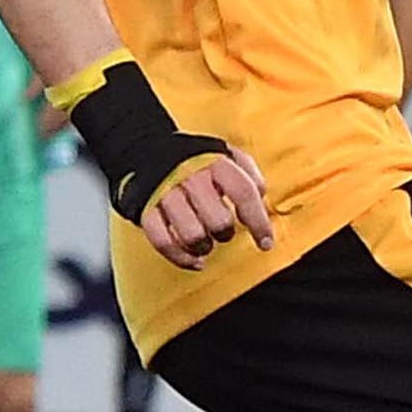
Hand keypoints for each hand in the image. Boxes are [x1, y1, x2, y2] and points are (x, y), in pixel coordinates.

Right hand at [140, 145, 273, 268]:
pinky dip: (181, 257)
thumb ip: (250, 174)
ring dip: (204, 247)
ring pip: (191, 235)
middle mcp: (190, 178)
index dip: (258, 222)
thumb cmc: (200, 161)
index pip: (244, 193)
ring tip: (207, 244)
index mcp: (216, 163)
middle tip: (224, 232)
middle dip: (226, 233)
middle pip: (218, 220)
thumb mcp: (229, 156)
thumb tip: (261, 196)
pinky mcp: (145, 210)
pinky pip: (162, 242)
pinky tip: (195, 260)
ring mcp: (165, 195)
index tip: (265, 242)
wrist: (151, 151)